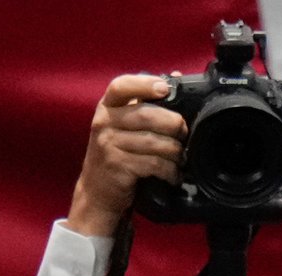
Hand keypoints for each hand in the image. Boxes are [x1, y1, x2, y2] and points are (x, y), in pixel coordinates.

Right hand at [67, 74, 181, 235]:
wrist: (97, 192)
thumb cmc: (116, 154)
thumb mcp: (122, 125)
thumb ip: (144, 102)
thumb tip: (175, 77)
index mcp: (106, 107)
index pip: (121, 86)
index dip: (144, 84)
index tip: (165, 88)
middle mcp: (104, 123)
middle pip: (146, 115)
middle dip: (173, 124)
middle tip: (184, 133)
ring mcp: (108, 146)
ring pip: (153, 142)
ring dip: (175, 151)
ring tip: (181, 157)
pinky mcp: (118, 167)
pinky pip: (153, 164)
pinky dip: (169, 170)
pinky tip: (173, 174)